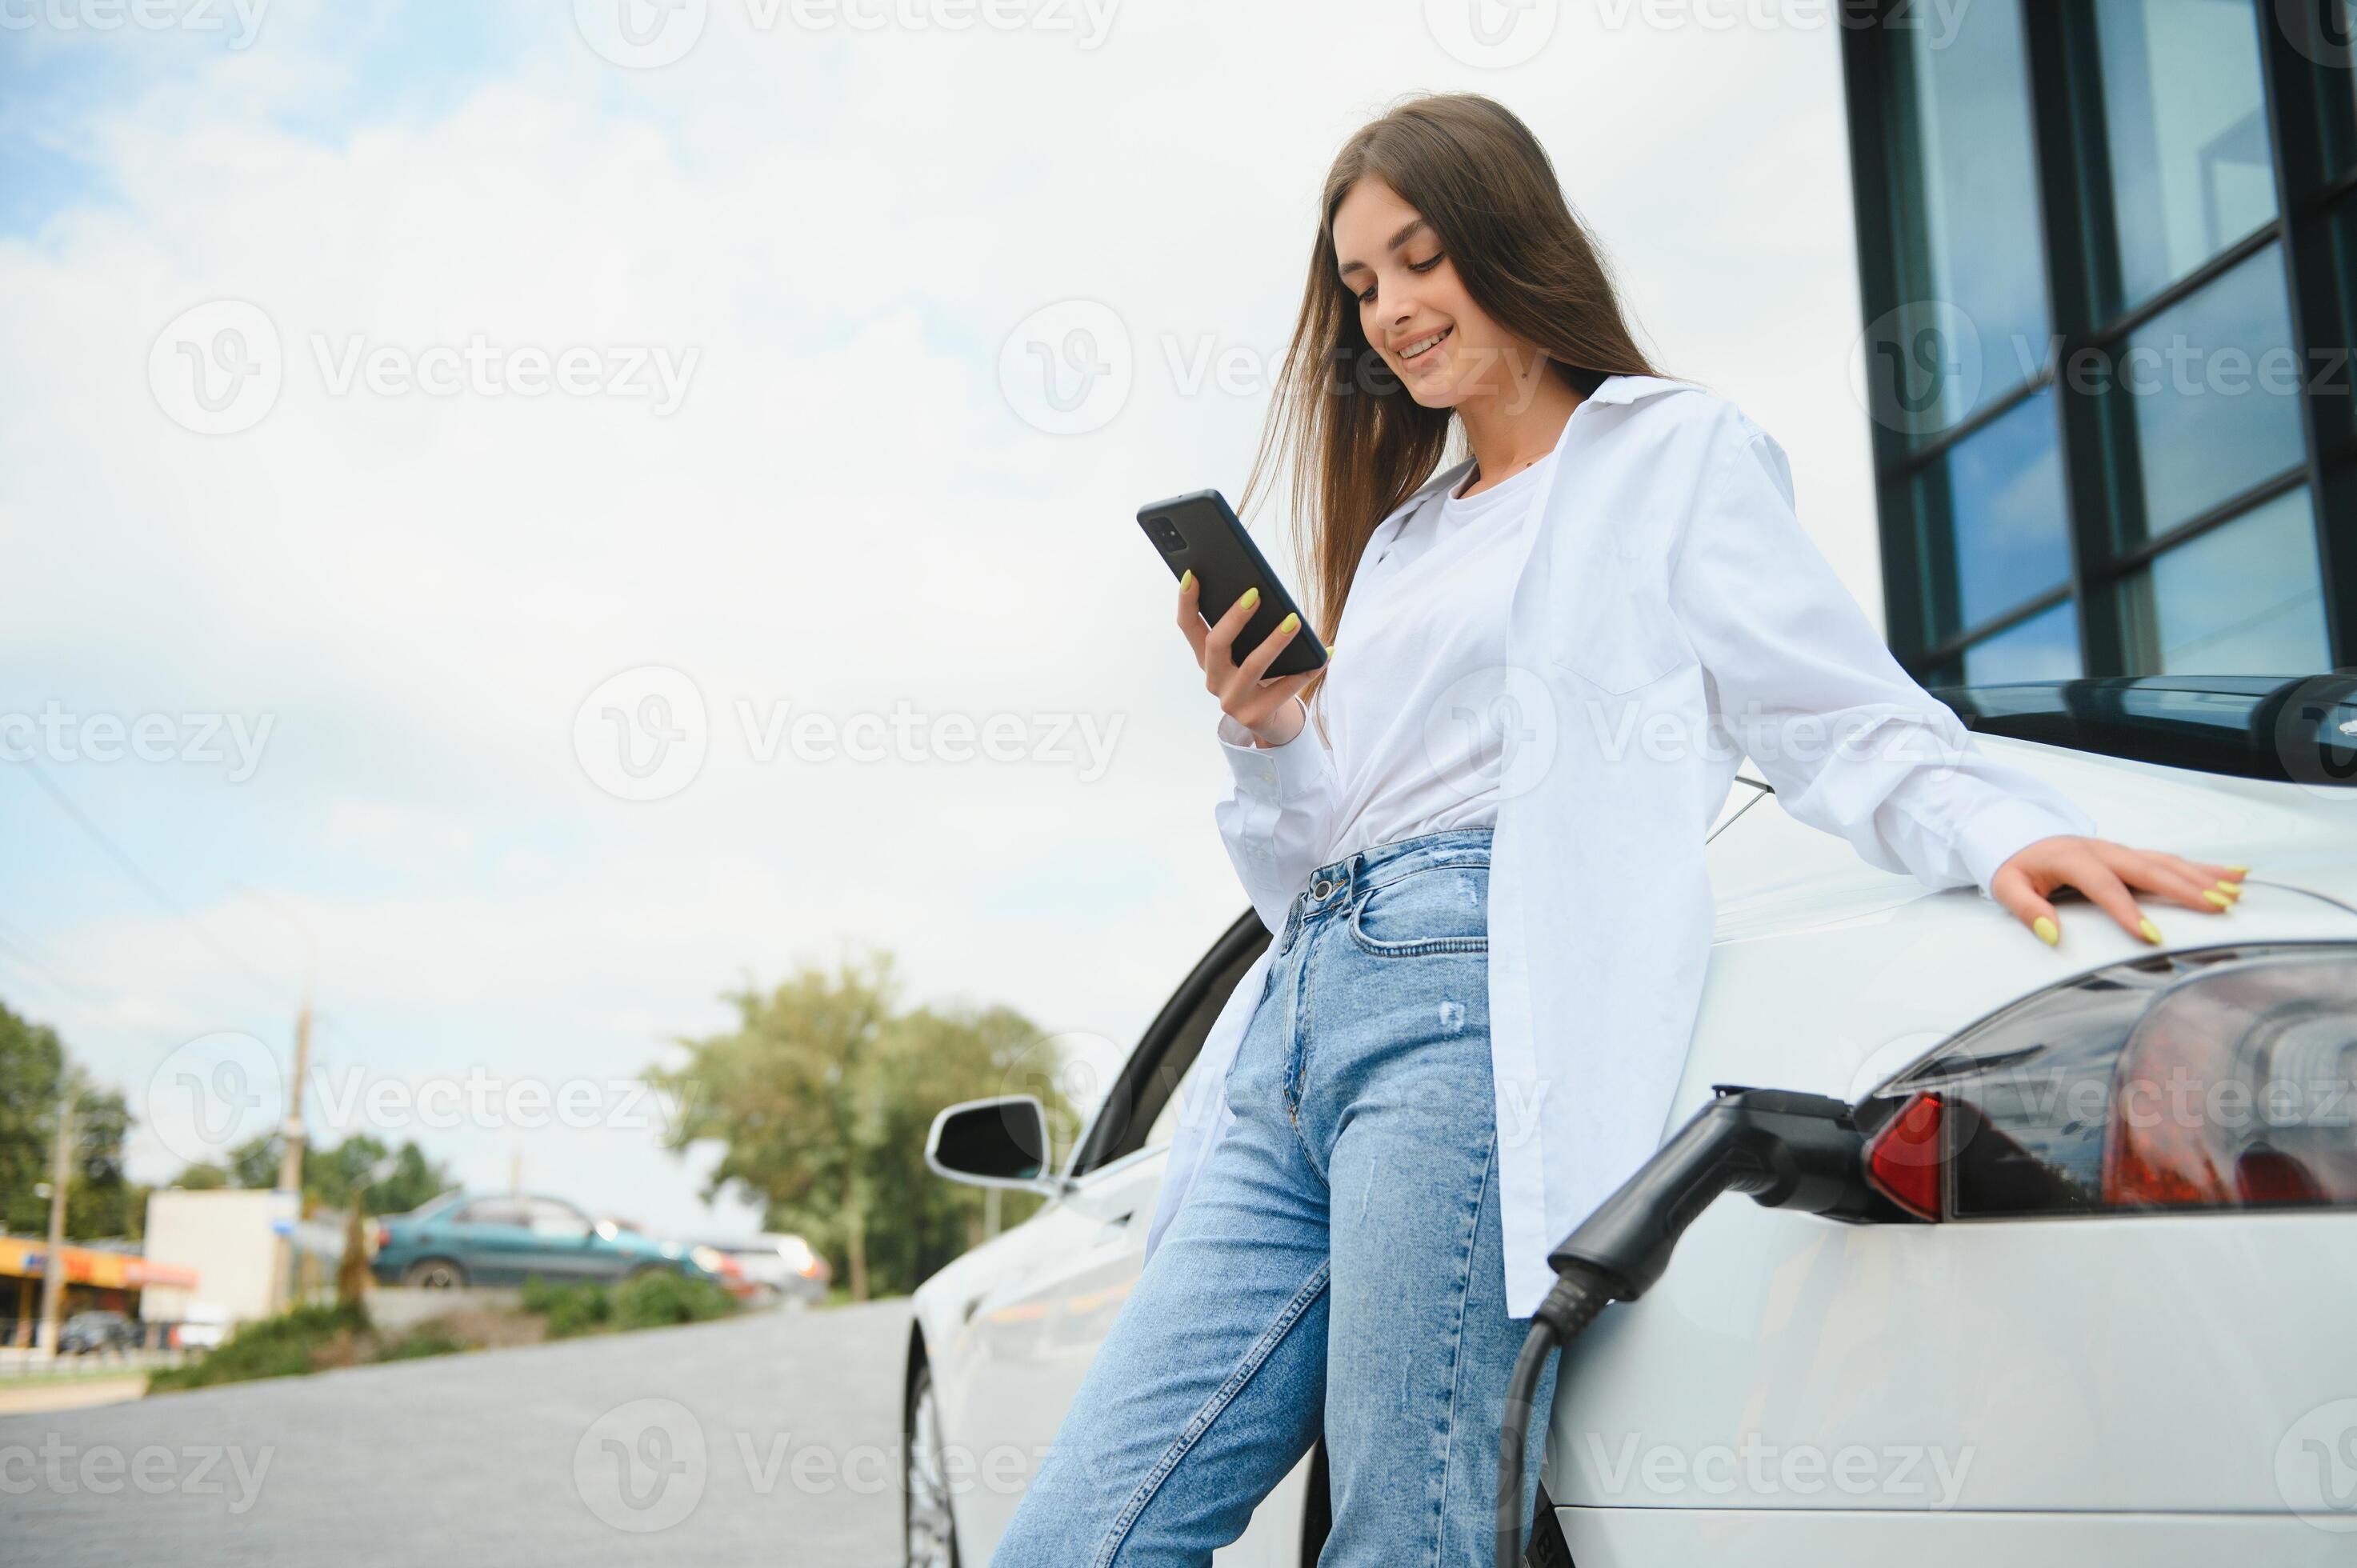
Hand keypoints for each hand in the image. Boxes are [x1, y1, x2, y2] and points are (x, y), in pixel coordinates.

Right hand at [1175, 571, 1320, 746]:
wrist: (1270, 720)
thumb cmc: (1261, 676)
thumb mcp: (1246, 652)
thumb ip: (1247, 630)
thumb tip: (1264, 595)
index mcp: (1207, 659)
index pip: (1188, 626)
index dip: (1187, 601)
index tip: (1192, 574)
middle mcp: (1214, 679)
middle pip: (1215, 645)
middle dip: (1234, 618)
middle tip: (1255, 594)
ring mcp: (1232, 701)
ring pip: (1252, 666)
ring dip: (1275, 641)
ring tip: (1295, 620)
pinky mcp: (1255, 716)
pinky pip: (1284, 690)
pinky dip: (1305, 671)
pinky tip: (1323, 654)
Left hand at [1991, 836, 2249, 946]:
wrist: (2017, 834)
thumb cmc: (2015, 863)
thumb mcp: (2006, 886)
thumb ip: (2026, 909)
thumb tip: (2050, 933)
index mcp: (2072, 858)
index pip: (2105, 887)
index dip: (2128, 911)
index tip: (2151, 936)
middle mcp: (2103, 850)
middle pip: (2149, 870)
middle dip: (2185, 889)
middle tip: (2218, 907)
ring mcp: (2119, 851)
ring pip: (2166, 863)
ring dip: (2202, 877)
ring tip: (2233, 893)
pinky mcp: (2129, 854)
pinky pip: (2169, 859)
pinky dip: (2201, 867)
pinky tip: (2230, 873)